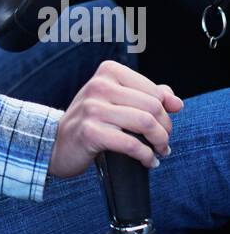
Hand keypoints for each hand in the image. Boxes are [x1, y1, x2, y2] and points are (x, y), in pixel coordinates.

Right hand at [48, 59, 183, 178]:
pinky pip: (132, 144)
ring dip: (160, 143)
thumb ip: (148, 95)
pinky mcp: (90, 132)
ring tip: (160, 151)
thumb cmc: (92, 120)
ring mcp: (93, 108)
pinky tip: (148, 162)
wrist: (57, 143)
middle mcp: (99, 86)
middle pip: (152, 107)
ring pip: (145, 123)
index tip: (164, 126)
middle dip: (165, 129)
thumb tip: (177, 102)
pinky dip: (147, 156)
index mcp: (108, 72)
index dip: (166, 112)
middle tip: (164, 142)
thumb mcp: (117, 100)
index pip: (154, 91)